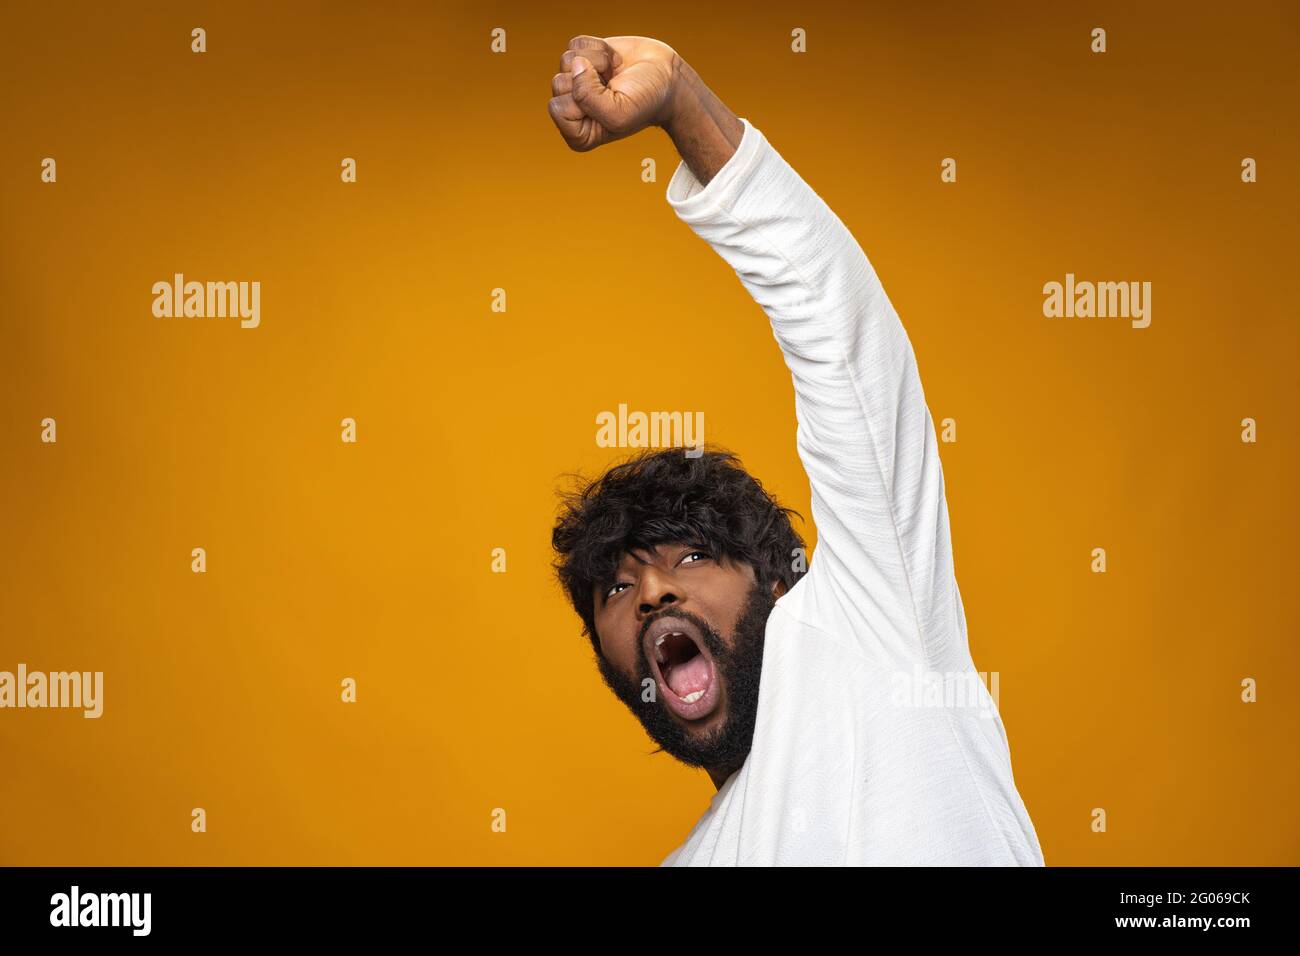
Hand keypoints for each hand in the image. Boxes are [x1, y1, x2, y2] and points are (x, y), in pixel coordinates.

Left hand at [548, 35, 681, 150]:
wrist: (666, 78)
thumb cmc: (645, 102)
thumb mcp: (618, 113)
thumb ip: (587, 97)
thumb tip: (575, 65)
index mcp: (578, 132)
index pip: (557, 108)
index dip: (583, 100)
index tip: (607, 103)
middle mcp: (572, 107)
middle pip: (558, 84)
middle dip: (591, 80)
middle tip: (613, 88)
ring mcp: (576, 81)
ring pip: (566, 60)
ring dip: (598, 63)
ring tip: (615, 75)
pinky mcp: (583, 57)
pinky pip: (576, 44)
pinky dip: (599, 47)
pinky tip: (613, 62)